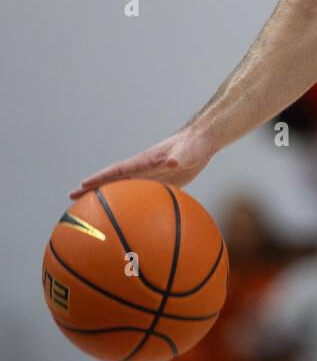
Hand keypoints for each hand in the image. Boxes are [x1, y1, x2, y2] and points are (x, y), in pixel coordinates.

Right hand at [69, 124, 214, 199]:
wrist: (201, 143)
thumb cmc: (194, 146)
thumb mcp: (188, 151)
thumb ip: (180, 156)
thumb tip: (172, 161)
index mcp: (145, 161)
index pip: (117, 170)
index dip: (100, 178)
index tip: (82, 185)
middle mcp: (142, 168)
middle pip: (112, 180)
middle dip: (92, 188)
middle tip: (72, 199)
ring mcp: (148, 175)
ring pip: (123, 189)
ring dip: (106, 197)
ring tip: (88, 209)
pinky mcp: (157, 182)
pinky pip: (138, 195)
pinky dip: (128, 204)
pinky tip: (125, 217)